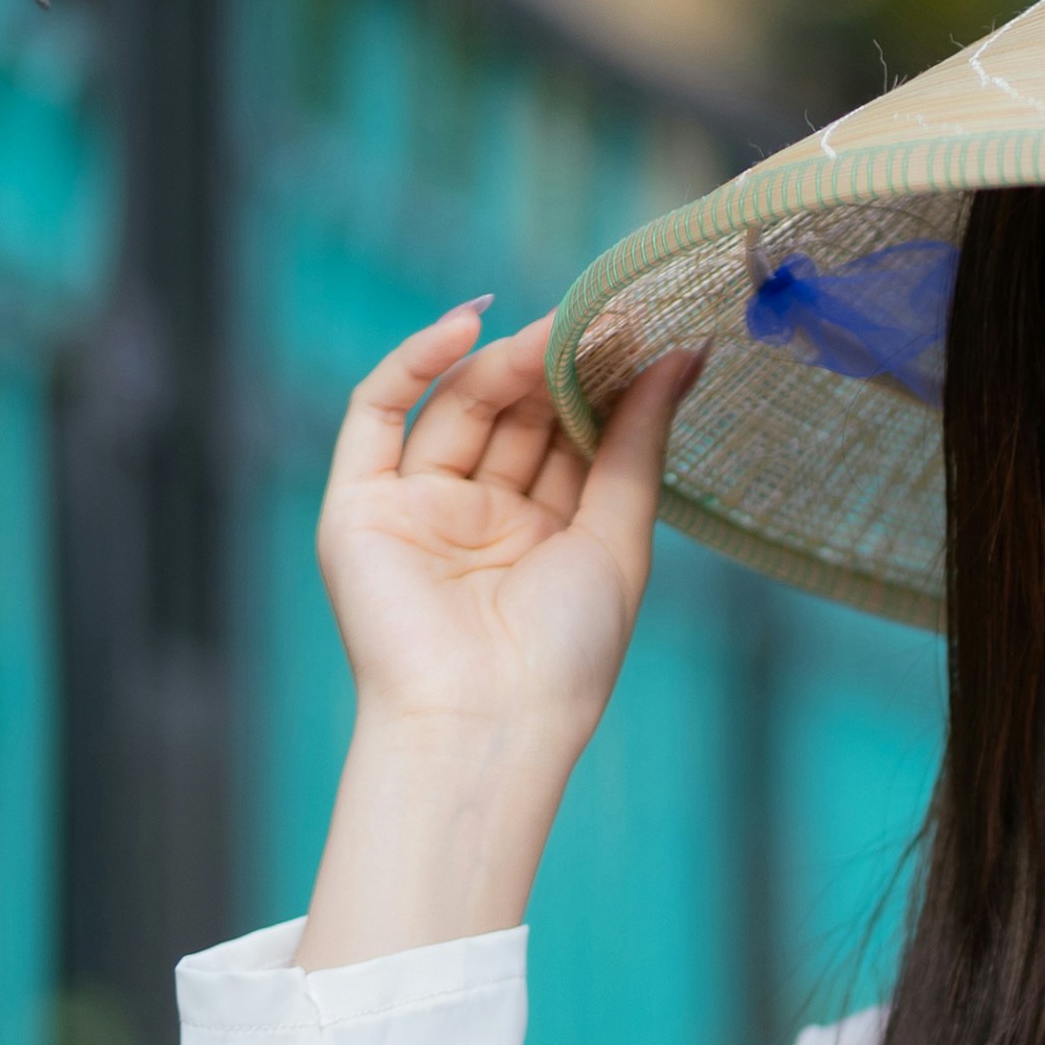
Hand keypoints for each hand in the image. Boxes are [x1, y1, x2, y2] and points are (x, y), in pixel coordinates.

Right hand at [297, 299, 699, 966]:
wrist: (482, 723)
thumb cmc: (563, 654)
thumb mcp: (618, 537)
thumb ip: (639, 443)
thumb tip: (685, 352)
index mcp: (546, 536)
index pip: (570, 438)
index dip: (598, 385)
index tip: (638, 330)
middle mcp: (482, 519)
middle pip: (515, 416)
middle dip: (553, 367)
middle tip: (597, 321)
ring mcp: (418, 511)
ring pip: (456, 408)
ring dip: (502, 363)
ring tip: (551, 333)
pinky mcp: (359, 507)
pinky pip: (374, 414)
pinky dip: (411, 363)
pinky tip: (467, 329)